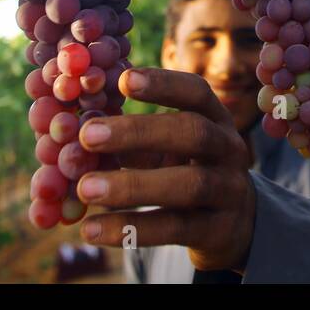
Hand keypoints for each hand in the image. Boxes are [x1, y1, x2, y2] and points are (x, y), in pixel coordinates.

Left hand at [75, 68, 256, 272]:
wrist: (235, 225)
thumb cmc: (185, 172)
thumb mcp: (166, 151)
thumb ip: (131, 142)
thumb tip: (74, 135)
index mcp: (215, 119)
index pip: (196, 93)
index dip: (163, 85)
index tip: (122, 79)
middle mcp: (229, 150)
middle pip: (193, 133)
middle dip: (140, 132)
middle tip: (87, 135)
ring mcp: (229, 191)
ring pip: (189, 185)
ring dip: (132, 185)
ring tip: (84, 188)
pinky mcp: (219, 231)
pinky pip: (175, 228)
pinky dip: (131, 229)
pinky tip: (91, 230)